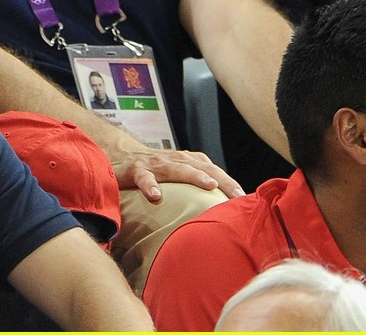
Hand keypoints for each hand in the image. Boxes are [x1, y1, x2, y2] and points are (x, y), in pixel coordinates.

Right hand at [108, 143, 243, 201]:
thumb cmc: (154, 171)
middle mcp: (174, 159)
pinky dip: (150, 186)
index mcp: (187, 161)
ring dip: (194, 175)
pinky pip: (144, 178)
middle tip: (237, 194)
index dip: (230, 182)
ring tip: (209, 185)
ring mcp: (155, 163)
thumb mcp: (177, 175)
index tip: (245, 197)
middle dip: (222, 179)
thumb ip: (194, 185)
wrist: (120, 156)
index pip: (213, 170)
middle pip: (203, 167)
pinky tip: (156, 197)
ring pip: (177, 168)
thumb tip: (219, 210)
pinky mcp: (135, 170)